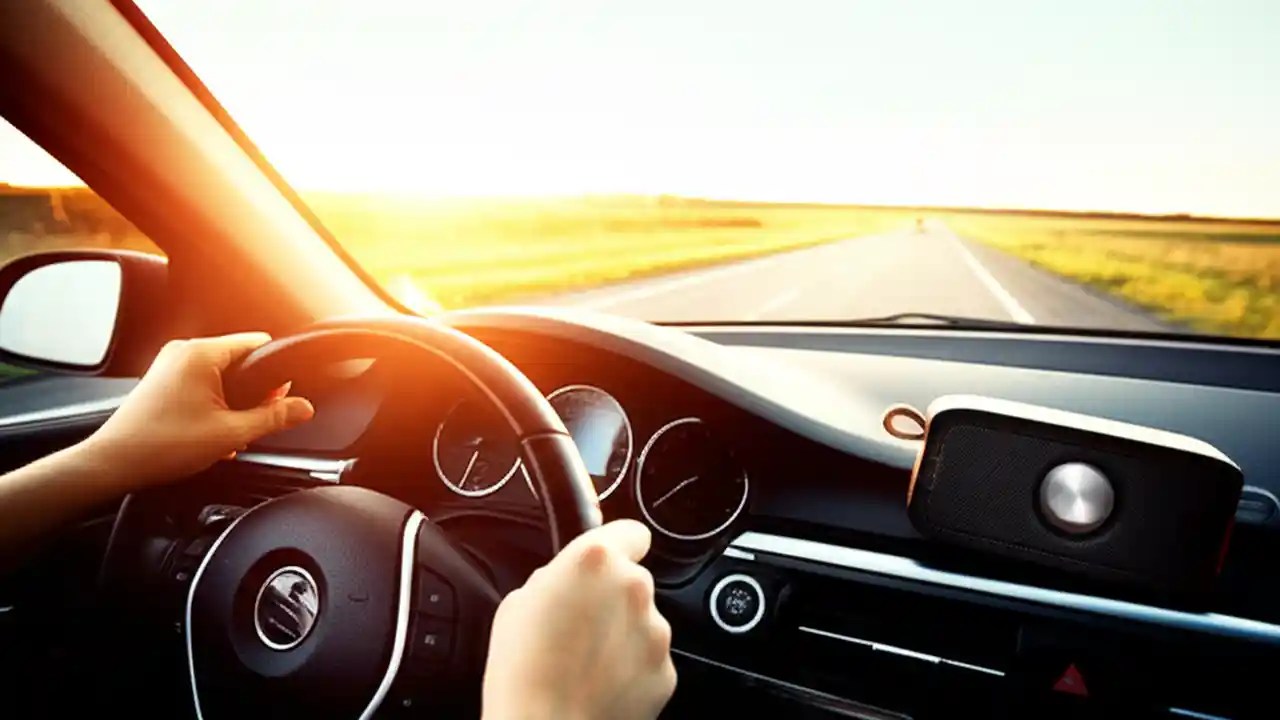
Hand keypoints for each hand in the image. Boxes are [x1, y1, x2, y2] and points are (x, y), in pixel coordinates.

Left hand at [82, 333, 313, 485]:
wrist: (114, 463)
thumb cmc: (160, 445)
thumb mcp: (231, 434)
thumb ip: (274, 418)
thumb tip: (303, 407)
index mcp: (201, 354)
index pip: (258, 344)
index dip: (275, 374)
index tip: (277, 399)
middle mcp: (183, 351)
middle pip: (240, 361)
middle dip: (252, 394)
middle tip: (248, 423)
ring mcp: (170, 365)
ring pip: (222, 376)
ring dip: (232, 403)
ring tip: (225, 432)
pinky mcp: (163, 380)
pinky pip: (202, 383)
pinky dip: (213, 405)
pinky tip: (209, 433)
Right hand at [482, 520, 676, 719]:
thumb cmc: (521, 670)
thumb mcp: (519, 601)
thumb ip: (557, 579)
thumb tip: (569, 584)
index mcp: (595, 560)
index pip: (632, 532)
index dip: (619, 546)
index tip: (608, 562)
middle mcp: (634, 588)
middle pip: (633, 581)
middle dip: (613, 598)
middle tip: (580, 625)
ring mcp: (655, 631)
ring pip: (642, 622)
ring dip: (622, 634)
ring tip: (586, 662)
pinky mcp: (666, 671)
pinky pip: (649, 659)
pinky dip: (632, 669)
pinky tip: (601, 684)